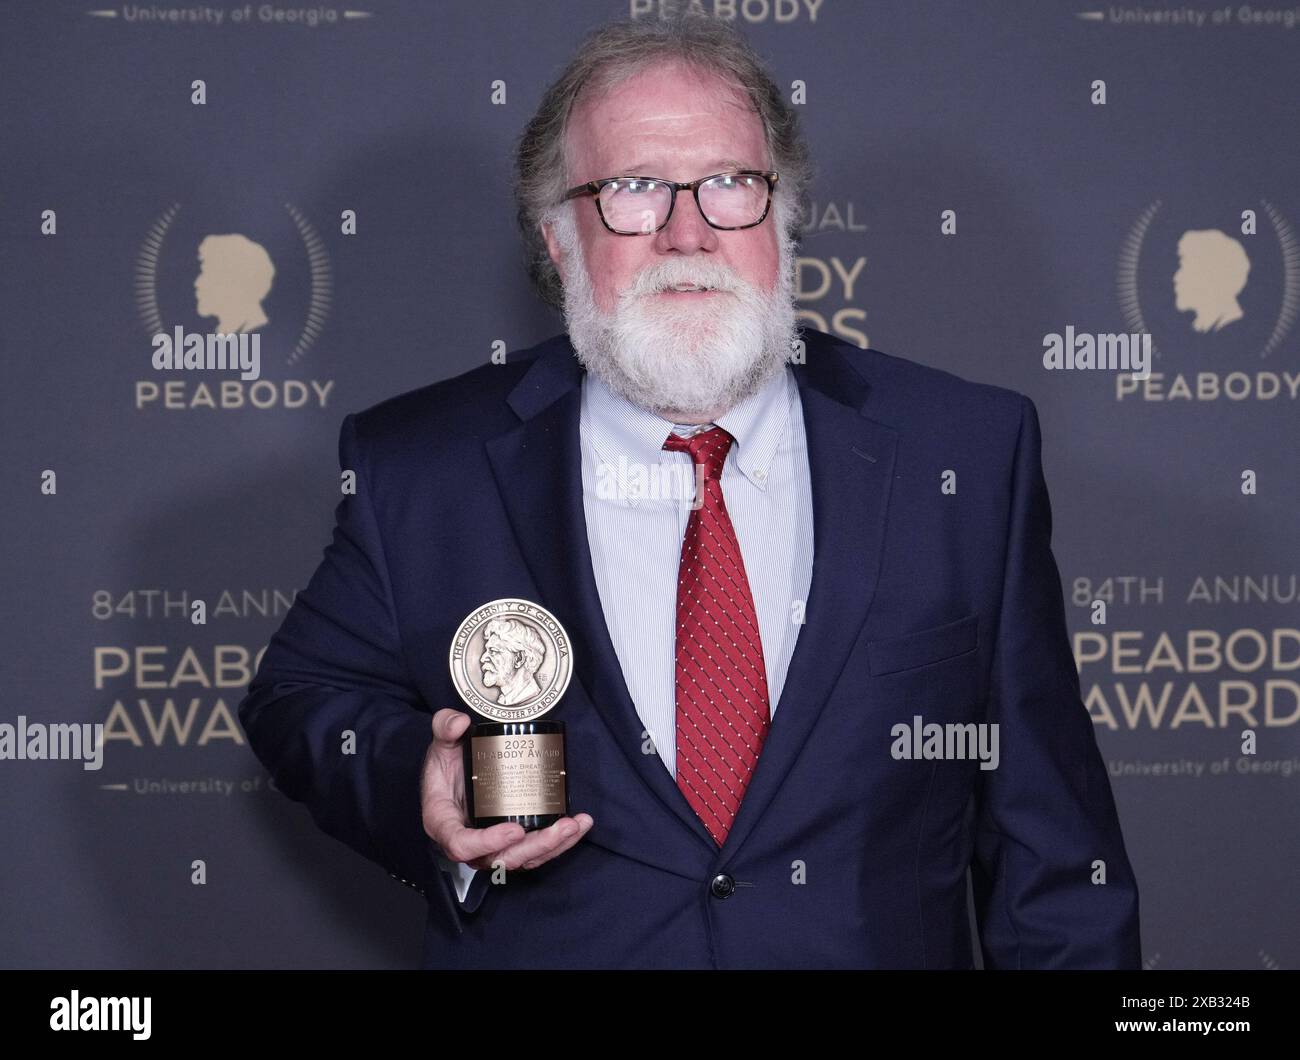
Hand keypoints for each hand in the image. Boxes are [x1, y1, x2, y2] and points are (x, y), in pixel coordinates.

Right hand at [421, 707, 593, 871]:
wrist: (455, 774)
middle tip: (562, 826)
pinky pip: (533, 851)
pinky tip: (579, 826)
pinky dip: (559, 843)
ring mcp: (490, 846)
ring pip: (522, 859)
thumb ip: (444, 727)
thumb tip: (459, 723)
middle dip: (536, 846)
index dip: (487, 843)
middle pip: (501, 858)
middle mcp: (467, 842)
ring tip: (576, 825)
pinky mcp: (510, 842)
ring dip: (553, 846)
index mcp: (444, 823)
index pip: (462, 845)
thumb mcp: (440, 744)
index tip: (515, 830)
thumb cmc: (445, 766)